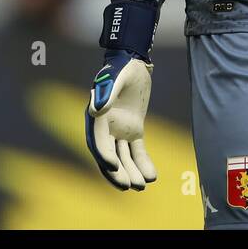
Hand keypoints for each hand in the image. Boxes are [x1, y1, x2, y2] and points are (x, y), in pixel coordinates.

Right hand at [85, 49, 158, 190]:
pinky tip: (152, 175)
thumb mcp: (116, 78)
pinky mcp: (133, 130)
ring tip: (142, 186)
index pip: (98, 141)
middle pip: (109, 155)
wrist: (134, 62)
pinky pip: (137, 150)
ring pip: (124, 156)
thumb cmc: (122, 68)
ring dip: (132, 171)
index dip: (104, 156)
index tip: (115, 167)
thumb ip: (106, 94)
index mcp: (97, 117)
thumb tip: (96, 111)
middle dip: (118, 172)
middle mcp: (105, 127)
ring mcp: (119, 130)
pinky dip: (143, 162)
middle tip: (129, 186)